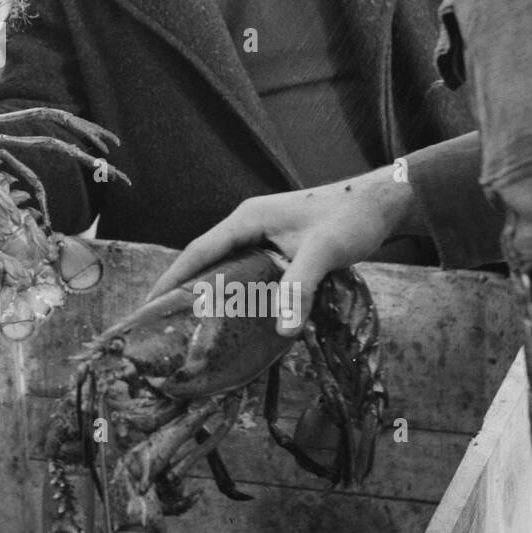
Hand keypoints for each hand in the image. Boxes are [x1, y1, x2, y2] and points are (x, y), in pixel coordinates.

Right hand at [150, 166, 422, 324]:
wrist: (382, 201)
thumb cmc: (350, 217)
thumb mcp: (323, 252)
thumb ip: (300, 288)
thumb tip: (282, 332)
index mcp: (247, 218)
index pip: (198, 251)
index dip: (173, 277)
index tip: (149, 304)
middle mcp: (249, 224)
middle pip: (205, 259)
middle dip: (183, 287)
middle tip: (163, 321)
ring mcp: (264, 234)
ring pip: (226, 266)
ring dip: (209, 291)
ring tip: (190, 323)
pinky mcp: (279, 246)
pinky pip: (246, 271)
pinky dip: (235, 291)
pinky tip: (236, 314)